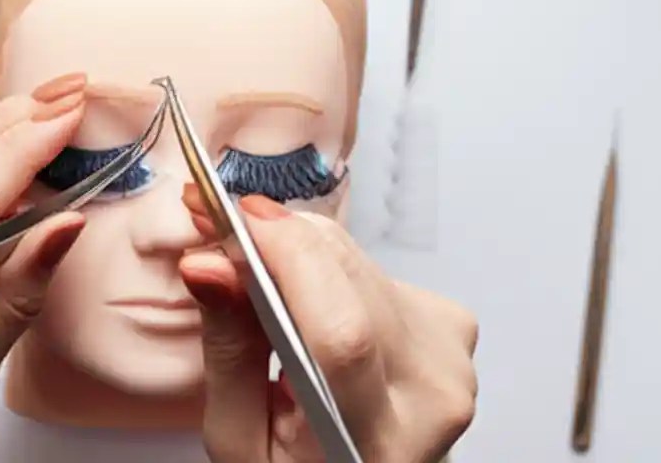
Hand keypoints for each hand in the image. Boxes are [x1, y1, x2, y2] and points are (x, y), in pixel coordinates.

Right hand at [179, 188, 477, 462]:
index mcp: (378, 438)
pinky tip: (305, 301)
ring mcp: (450, 354)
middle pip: (349, 279)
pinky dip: (328, 268)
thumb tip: (208, 264)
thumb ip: (229, 355)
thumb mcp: (240, 444)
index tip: (230, 220)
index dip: (286, 261)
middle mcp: (432, 390)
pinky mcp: (452, 325)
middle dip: (276, 239)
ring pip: (359, 260)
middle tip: (217, 227)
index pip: (342, 334)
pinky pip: (376, 267)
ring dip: (299, 251)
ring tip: (252, 268)